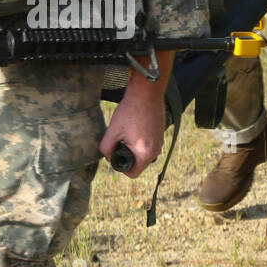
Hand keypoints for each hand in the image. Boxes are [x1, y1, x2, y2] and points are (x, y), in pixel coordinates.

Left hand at [99, 52, 173, 176]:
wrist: (146, 92)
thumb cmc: (130, 111)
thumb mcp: (113, 131)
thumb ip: (106, 149)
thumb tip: (107, 157)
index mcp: (145, 153)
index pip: (133, 174)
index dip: (121, 167)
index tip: (116, 153)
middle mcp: (156, 150)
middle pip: (138, 164)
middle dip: (127, 156)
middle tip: (120, 140)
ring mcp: (160, 142)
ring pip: (142, 153)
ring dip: (133, 147)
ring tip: (127, 132)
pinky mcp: (160, 134)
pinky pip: (147, 144)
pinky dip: (139, 140)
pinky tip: (133, 127)